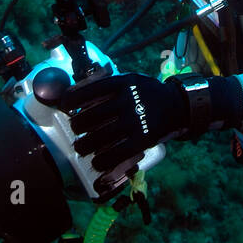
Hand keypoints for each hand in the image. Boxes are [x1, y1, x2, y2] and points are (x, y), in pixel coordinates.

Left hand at [60, 72, 190, 171]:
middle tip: (76, 130)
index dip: (71, 100)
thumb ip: (105, 86)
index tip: (65, 106)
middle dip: (76, 126)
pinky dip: (103, 160)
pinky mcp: (144, 138)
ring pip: (99, 138)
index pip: (88, 91)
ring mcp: (136, 120)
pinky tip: (97, 162)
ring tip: (81, 148)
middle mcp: (127, 100)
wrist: (177, 104)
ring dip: (84, 146)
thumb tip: (73, 95)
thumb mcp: (129, 80)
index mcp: (122, 83)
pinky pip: (117, 153)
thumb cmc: (146, 93)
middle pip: (89, 117)